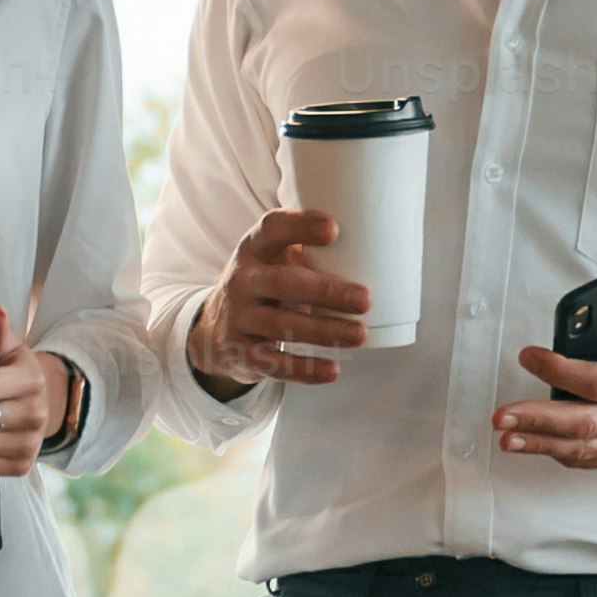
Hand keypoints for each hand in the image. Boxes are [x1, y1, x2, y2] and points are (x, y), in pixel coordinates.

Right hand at [192, 203, 373, 397]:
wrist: (215, 329)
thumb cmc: (266, 284)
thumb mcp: (274, 260)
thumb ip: (311, 254)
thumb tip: (381, 253)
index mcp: (255, 248)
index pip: (272, 228)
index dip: (300, 226)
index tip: (334, 229)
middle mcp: (243, 280)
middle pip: (282, 283)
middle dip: (326, 291)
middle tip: (365, 300)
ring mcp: (239, 317)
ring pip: (281, 325)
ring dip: (323, 331)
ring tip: (360, 335)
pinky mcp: (242, 352)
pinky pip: (274, 363)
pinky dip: (305, 369)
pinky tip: (333, 371)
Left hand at [496, 234, 596, 472]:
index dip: (559, 370)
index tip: (529, 356)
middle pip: (583, 425)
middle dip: (537, 420)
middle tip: (500, 414)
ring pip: (584, 450)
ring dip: (541, 444)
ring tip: (506, 435)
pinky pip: (596, 460)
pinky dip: (565, 454)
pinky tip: (539, 445)